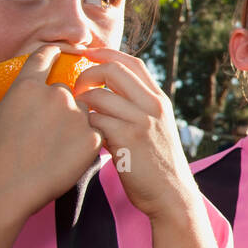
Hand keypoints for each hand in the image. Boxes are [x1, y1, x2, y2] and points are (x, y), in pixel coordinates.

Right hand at [0, 45, 102, 216]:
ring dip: (75, 125)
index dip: (52, 52)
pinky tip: (66, 160)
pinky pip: (94, 134)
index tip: (58, 50)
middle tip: (46, 133)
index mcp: (27, 87)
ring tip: (54, 150)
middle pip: (67, 92)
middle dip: (60, 108)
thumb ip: (6, 108)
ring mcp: (76, 115)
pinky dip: (84, 145)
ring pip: (83, 113)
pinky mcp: (92, 137)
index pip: (43, 59)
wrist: (2, 189)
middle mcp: (55, 94)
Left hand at [74, 47, 194, 221]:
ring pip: (99, 95)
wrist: (171, 193)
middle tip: (76, 89)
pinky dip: (84, 125)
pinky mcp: (127, 139)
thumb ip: (137, 108)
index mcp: (159, 100)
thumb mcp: (156, 128)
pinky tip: (83, 136)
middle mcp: (152, 105)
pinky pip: (94, 120)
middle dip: (87, 74)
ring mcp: (141, 121)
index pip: (132, 62)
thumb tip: (107, 92)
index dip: (106, 54)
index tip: (87, 56)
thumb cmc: (156, 163)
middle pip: (113, 70)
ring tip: (77, 117)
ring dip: (81, 104)